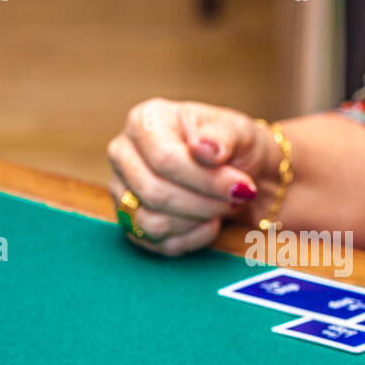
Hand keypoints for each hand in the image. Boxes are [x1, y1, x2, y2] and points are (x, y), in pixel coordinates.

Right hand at [107, 99, 277, 255]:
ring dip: (197, 220)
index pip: (164, 159)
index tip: (242, 186)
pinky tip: (208, 221)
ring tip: (221, 206)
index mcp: (144, 121)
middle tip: (235, 199)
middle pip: (153, 192)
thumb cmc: (233, 146)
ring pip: (152, 222)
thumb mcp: (238, 131)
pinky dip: (193, 237)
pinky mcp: (130, 222)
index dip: (204, 179)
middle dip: (203, 202)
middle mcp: (123, 155)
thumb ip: (222, 137)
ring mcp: (122, 191)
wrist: (237, 173)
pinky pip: (159, 243)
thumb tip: (204, 148)